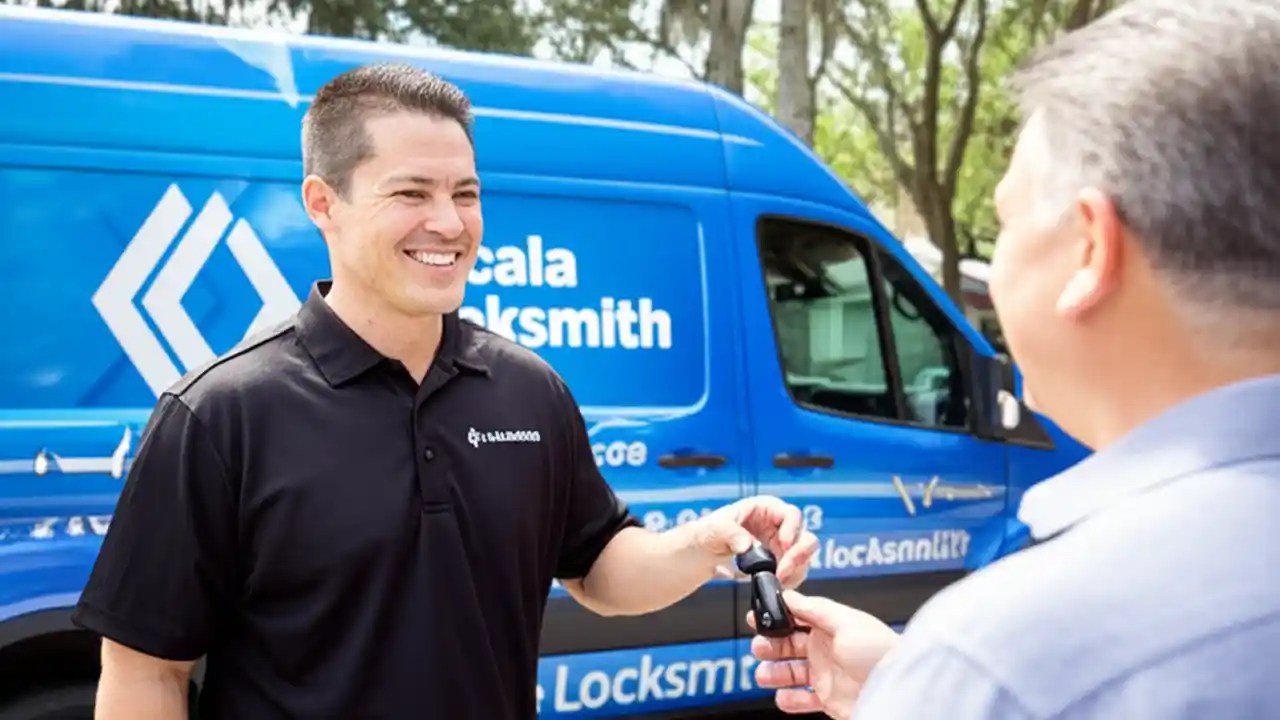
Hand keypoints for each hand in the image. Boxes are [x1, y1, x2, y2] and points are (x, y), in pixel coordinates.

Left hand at [688, 495, 818, 587]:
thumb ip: (730, 534)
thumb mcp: (713, 530)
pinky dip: (790, 580)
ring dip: (795, 571)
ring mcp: (781, 545)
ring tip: (777, 580)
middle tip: (782, 571)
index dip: (792, 529)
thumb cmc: (707, 534)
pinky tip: (775, 584)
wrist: (700, 555)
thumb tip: (747, 544)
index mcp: (766, 508)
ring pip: (804, 557)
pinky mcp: (779, 563)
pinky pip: (795, 572)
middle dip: (799, 555)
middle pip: (804, 536)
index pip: (791, 514)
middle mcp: (778, 525)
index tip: (784, 545)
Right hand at [748, 590, 899, 717]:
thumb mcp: (845, 620)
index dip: (776, 617)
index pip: (796, 617)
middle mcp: (826, 649)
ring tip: (764, 675)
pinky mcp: (828, 699)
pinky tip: (783, 696)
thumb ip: (815, 608)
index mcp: (830, 626)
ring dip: (774, 673)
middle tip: (759, 647)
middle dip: (770, 645)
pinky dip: (789, 700)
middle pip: (788, 645)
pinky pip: (802, 700)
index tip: (756, 617)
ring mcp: (826, 675)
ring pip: (790, 672)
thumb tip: (790, 595)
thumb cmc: (880, 652)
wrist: (899, 690)